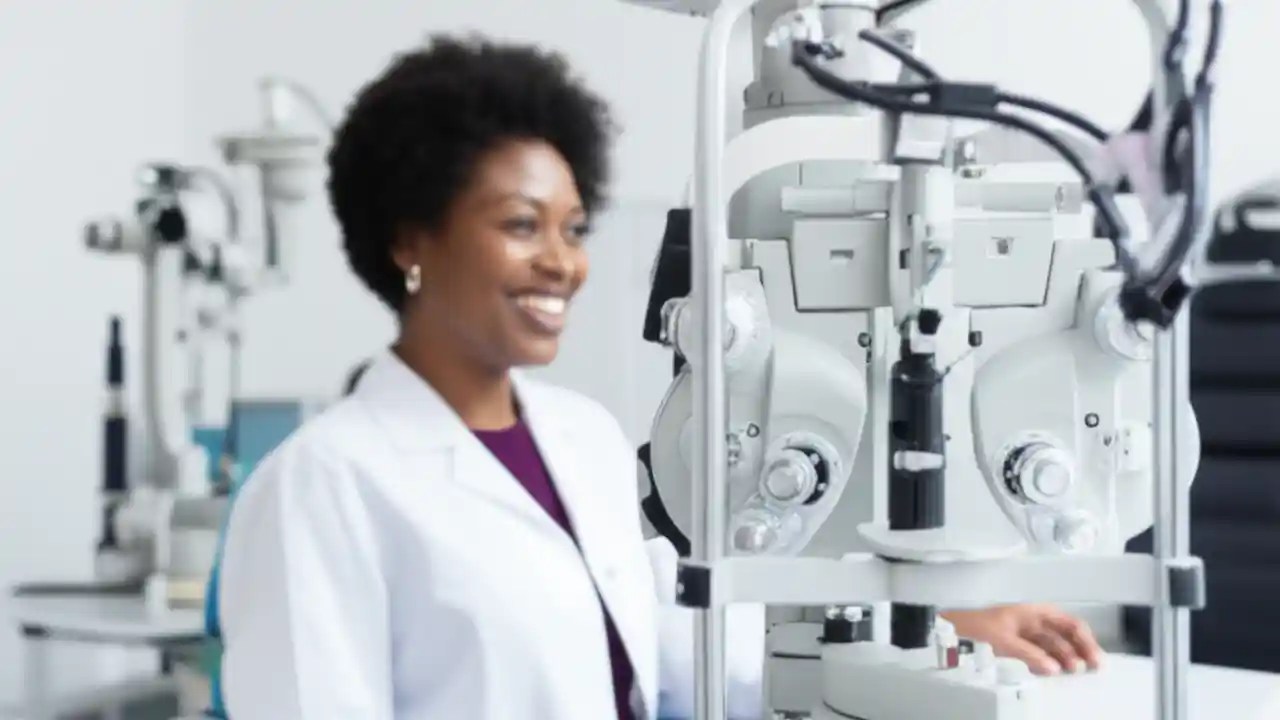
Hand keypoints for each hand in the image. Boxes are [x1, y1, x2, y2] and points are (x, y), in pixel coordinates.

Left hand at [940, 605, 1102, 675]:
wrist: (951, 631)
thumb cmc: (975, 626)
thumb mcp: (1004, 639)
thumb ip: (1030, 653)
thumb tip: (1053, 667)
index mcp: (1033, 612)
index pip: (1068, 623)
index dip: (1085, 639)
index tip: (1094, 657)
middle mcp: (1034, 622)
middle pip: (1065, 636)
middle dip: (1080, 651)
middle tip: (1092, 669)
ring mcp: (1027, 635)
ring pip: (1054, 648)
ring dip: (1066, 660)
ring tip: (1074, 674)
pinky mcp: (1019, 648)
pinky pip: (1040, 656)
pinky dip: (1049, 664)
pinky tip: (1054, 673)